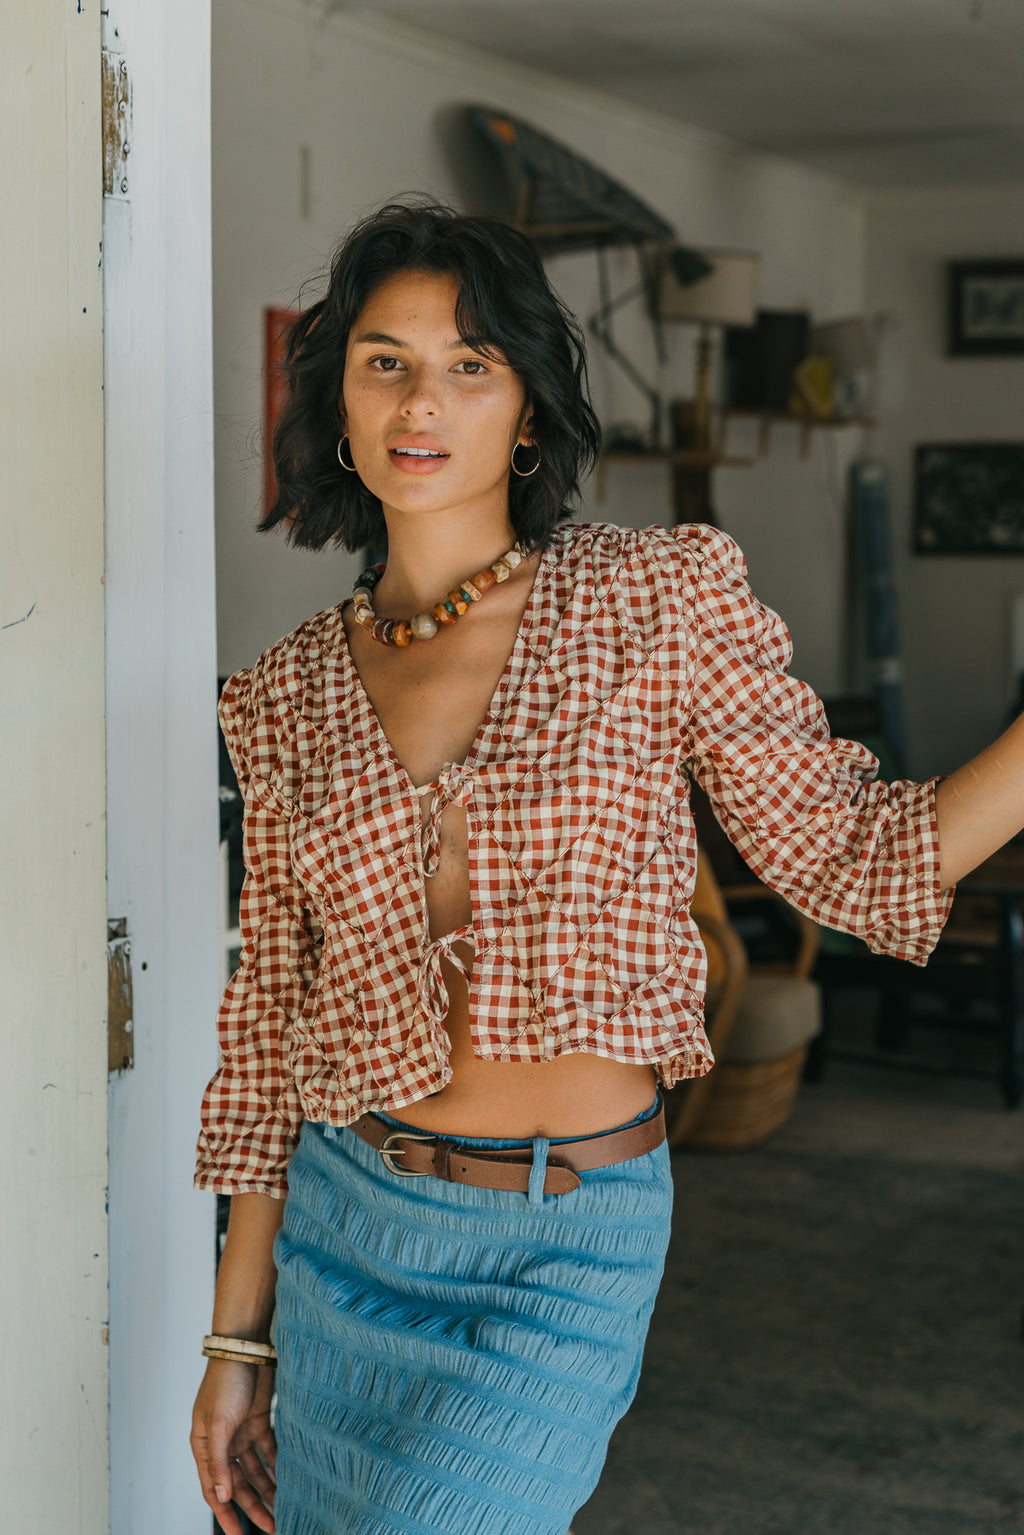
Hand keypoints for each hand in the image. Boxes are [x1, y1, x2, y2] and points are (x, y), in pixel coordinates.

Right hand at [191, 1358, 277, 1533]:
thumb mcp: (219, 1424)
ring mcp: (240, 1432)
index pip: (213, 1489)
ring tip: (284, 1508)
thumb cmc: (225, 1382)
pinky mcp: (258, 1420)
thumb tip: (221, 1496)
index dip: (226, 1514)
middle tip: (272, 1526)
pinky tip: (289, 1478)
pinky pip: (268, 1450)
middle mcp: (222, 1443)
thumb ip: (219, 1462)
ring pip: (255, 1470)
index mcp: (204, 1446)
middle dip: (254, 1506)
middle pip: (238, 1484)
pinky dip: (277, 1464)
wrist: (245, 1347)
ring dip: (268, 1488)